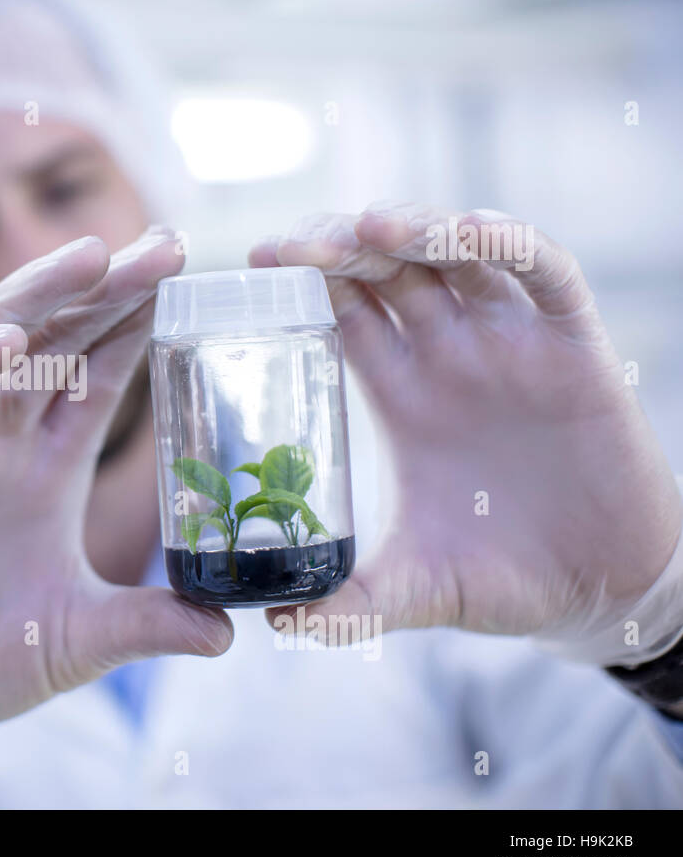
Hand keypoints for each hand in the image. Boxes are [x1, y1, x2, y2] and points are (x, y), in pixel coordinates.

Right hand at [0, 229, 230, 732]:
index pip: (99, 370)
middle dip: (107, 290)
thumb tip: (231, 631)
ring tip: (94, 258)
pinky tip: (5, 343)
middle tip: (168, 244)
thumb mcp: (84, 637)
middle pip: (56, 339)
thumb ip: (151, 623)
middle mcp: (0, 437)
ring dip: (37, 298)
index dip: (137, 321)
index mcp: (48, 462)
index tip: (189, 276)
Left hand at [249, 201, 681, 654]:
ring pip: (457, 255)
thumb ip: (350, 604)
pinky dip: (510, 246)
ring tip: (372, 230)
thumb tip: (276, 627)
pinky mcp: (575, 348)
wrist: (601, 593)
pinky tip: (471, 234)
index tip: (255, 262)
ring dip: (416, 230)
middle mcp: (449, 355)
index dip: (303, 278)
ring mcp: (510, 344)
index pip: (344, 309)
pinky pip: (545, 274)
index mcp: (401, 392)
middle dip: (342, 244)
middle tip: (295, 246)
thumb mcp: (415, 590)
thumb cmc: (502, 581)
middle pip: (386, 268)